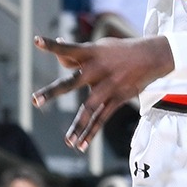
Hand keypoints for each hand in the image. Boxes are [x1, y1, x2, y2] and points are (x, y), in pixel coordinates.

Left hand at [32, 35, 172, 149]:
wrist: (151, 56)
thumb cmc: (119, 51)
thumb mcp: (100, 47)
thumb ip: (78, 52)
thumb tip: (58, 45)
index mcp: (91, 53)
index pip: (67, 49)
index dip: (52, 45)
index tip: (36, 41)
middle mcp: (97, 69)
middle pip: (72, 82)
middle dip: (54, 91)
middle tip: (35, 100)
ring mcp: (108, 85)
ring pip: (89, 108)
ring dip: (78, 125)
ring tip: (68, 142)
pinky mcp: (117, 98)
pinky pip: (102, 117)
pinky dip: (92, 132)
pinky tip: (81, 145)